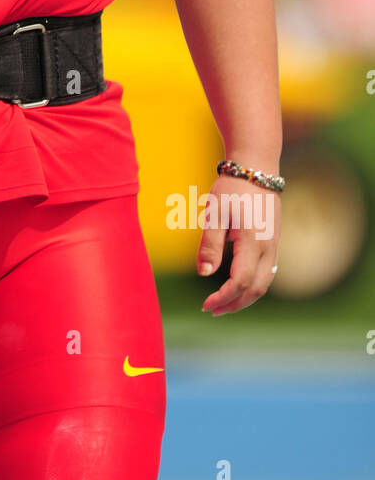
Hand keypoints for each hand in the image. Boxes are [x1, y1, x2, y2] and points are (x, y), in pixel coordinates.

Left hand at [196, 174, 281, 314]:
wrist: (257, 169)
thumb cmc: (231, 189)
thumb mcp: (215, 214)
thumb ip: (210, 245)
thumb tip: (204, 273)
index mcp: (253, 241)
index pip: (241, 282)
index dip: (223, 297)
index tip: (205, 304)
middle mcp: (269, 247)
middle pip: (257, 289)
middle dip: (234, 304)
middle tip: (212, 310)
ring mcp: (275, 246)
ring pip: (265, 283)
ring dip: (245, 298)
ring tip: (222, 304)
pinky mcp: (274, 242)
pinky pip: (267, 273)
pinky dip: (253, 286)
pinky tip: (236, 286)